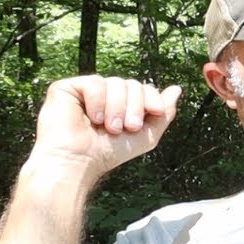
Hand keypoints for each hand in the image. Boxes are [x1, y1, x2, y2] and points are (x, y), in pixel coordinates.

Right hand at [30, 75, 181, 181]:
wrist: (80, 162)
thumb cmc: (110, 152)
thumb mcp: (146, 135)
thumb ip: (163, 113)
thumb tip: (177, 89)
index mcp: (122, 104)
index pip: (144, 88)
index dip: (152, 99)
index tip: (151, 116)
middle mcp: (105, 94)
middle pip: (133, 84)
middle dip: (135, 107)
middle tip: (126, 128)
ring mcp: (86, 90)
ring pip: (116, 82)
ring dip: (117, 108)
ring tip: (109, 127)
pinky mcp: (67, 88)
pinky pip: (94, 82)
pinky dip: (98, 101)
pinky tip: (92, 118)